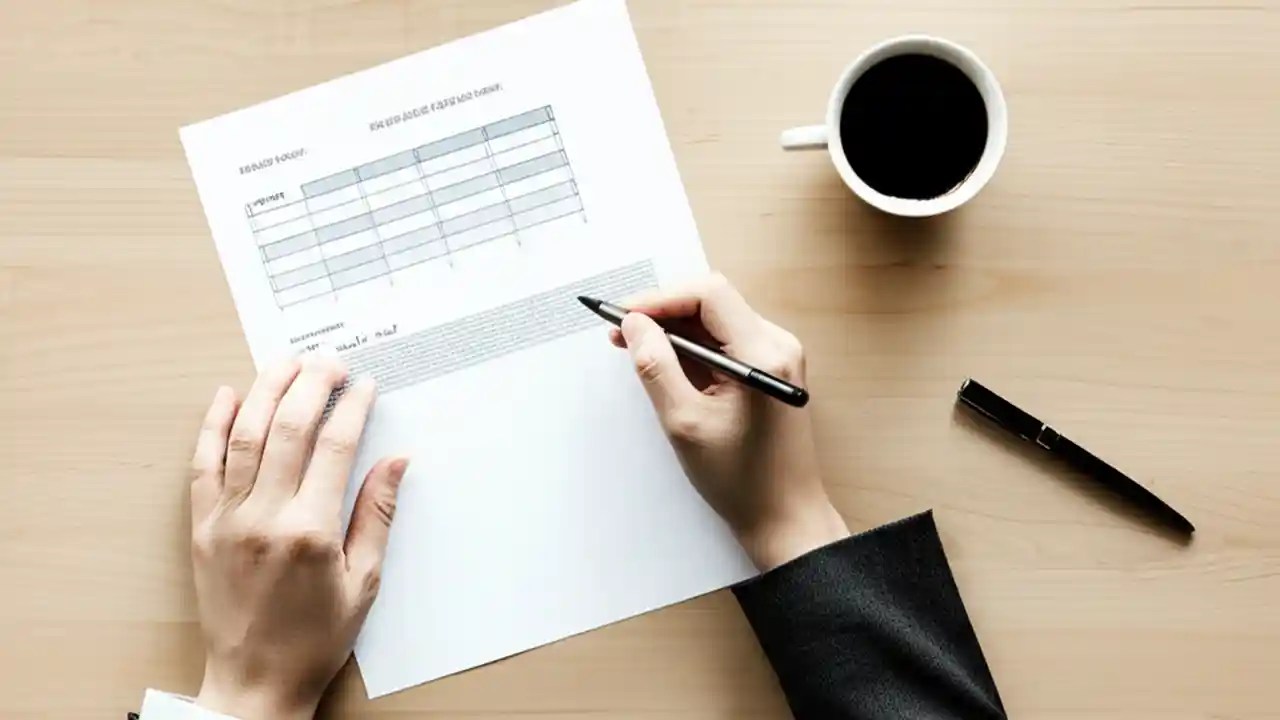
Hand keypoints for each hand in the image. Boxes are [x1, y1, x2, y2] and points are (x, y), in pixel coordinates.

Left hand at [188, 356, 407, 719]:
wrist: (255, 681)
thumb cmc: (315, 638)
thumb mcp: (363, 581)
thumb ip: (376, 514)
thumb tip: (396, 461)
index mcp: (311, 531)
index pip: (335, 447)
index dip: (352, 408)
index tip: (364, 385)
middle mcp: (265, 518)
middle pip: (288, 429)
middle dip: (311, 385)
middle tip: (329, 362)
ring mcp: (228, 519)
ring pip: (244, 435)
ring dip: (266, 390)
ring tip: (286, 363)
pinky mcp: (202, 527)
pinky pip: (203, 465)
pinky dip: (214, 426)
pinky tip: (228, 396)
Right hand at [611, 274, 848, 570]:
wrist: (785, 518)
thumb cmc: (741, 480)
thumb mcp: (685, 423)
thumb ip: (656, 367)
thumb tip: (634, 324)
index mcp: (764, 354)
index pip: (709, 295)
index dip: (660, 299)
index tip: (622, 317)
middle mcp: (778, 346)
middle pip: (712, 303)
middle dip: (663, 313)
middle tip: (620, 334)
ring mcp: (778, 358)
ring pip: (716, 322)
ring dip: (674, 330)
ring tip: (634, 349)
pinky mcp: (771, 371)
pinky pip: (726, 342)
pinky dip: (692, 348)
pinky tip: (664, 364)